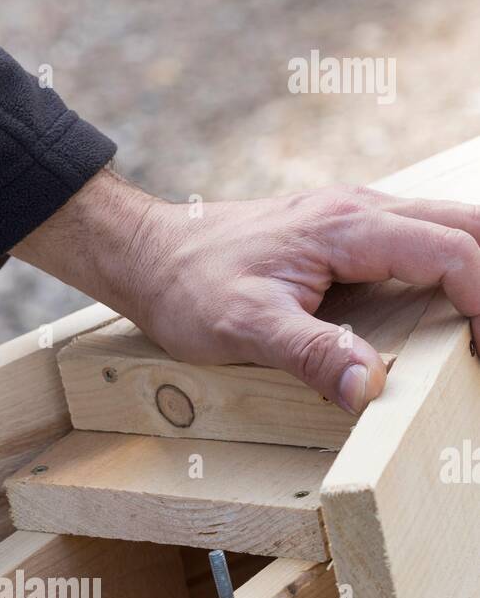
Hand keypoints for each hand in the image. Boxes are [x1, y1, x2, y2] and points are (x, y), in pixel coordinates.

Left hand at [13, 167, 479, 414]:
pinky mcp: (342, 233)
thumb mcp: (244, 329)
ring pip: (444, 227)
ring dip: (471, 270)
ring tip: (471, 329)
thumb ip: (311, 354)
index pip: (450, 250)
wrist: (149, 254)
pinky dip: (445, 267)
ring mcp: (353, 216)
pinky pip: (416, 238)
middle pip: (464, 225)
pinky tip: (440, 309)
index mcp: (346, 227)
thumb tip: (370, 388)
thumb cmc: (189, 288)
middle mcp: (359, 210)